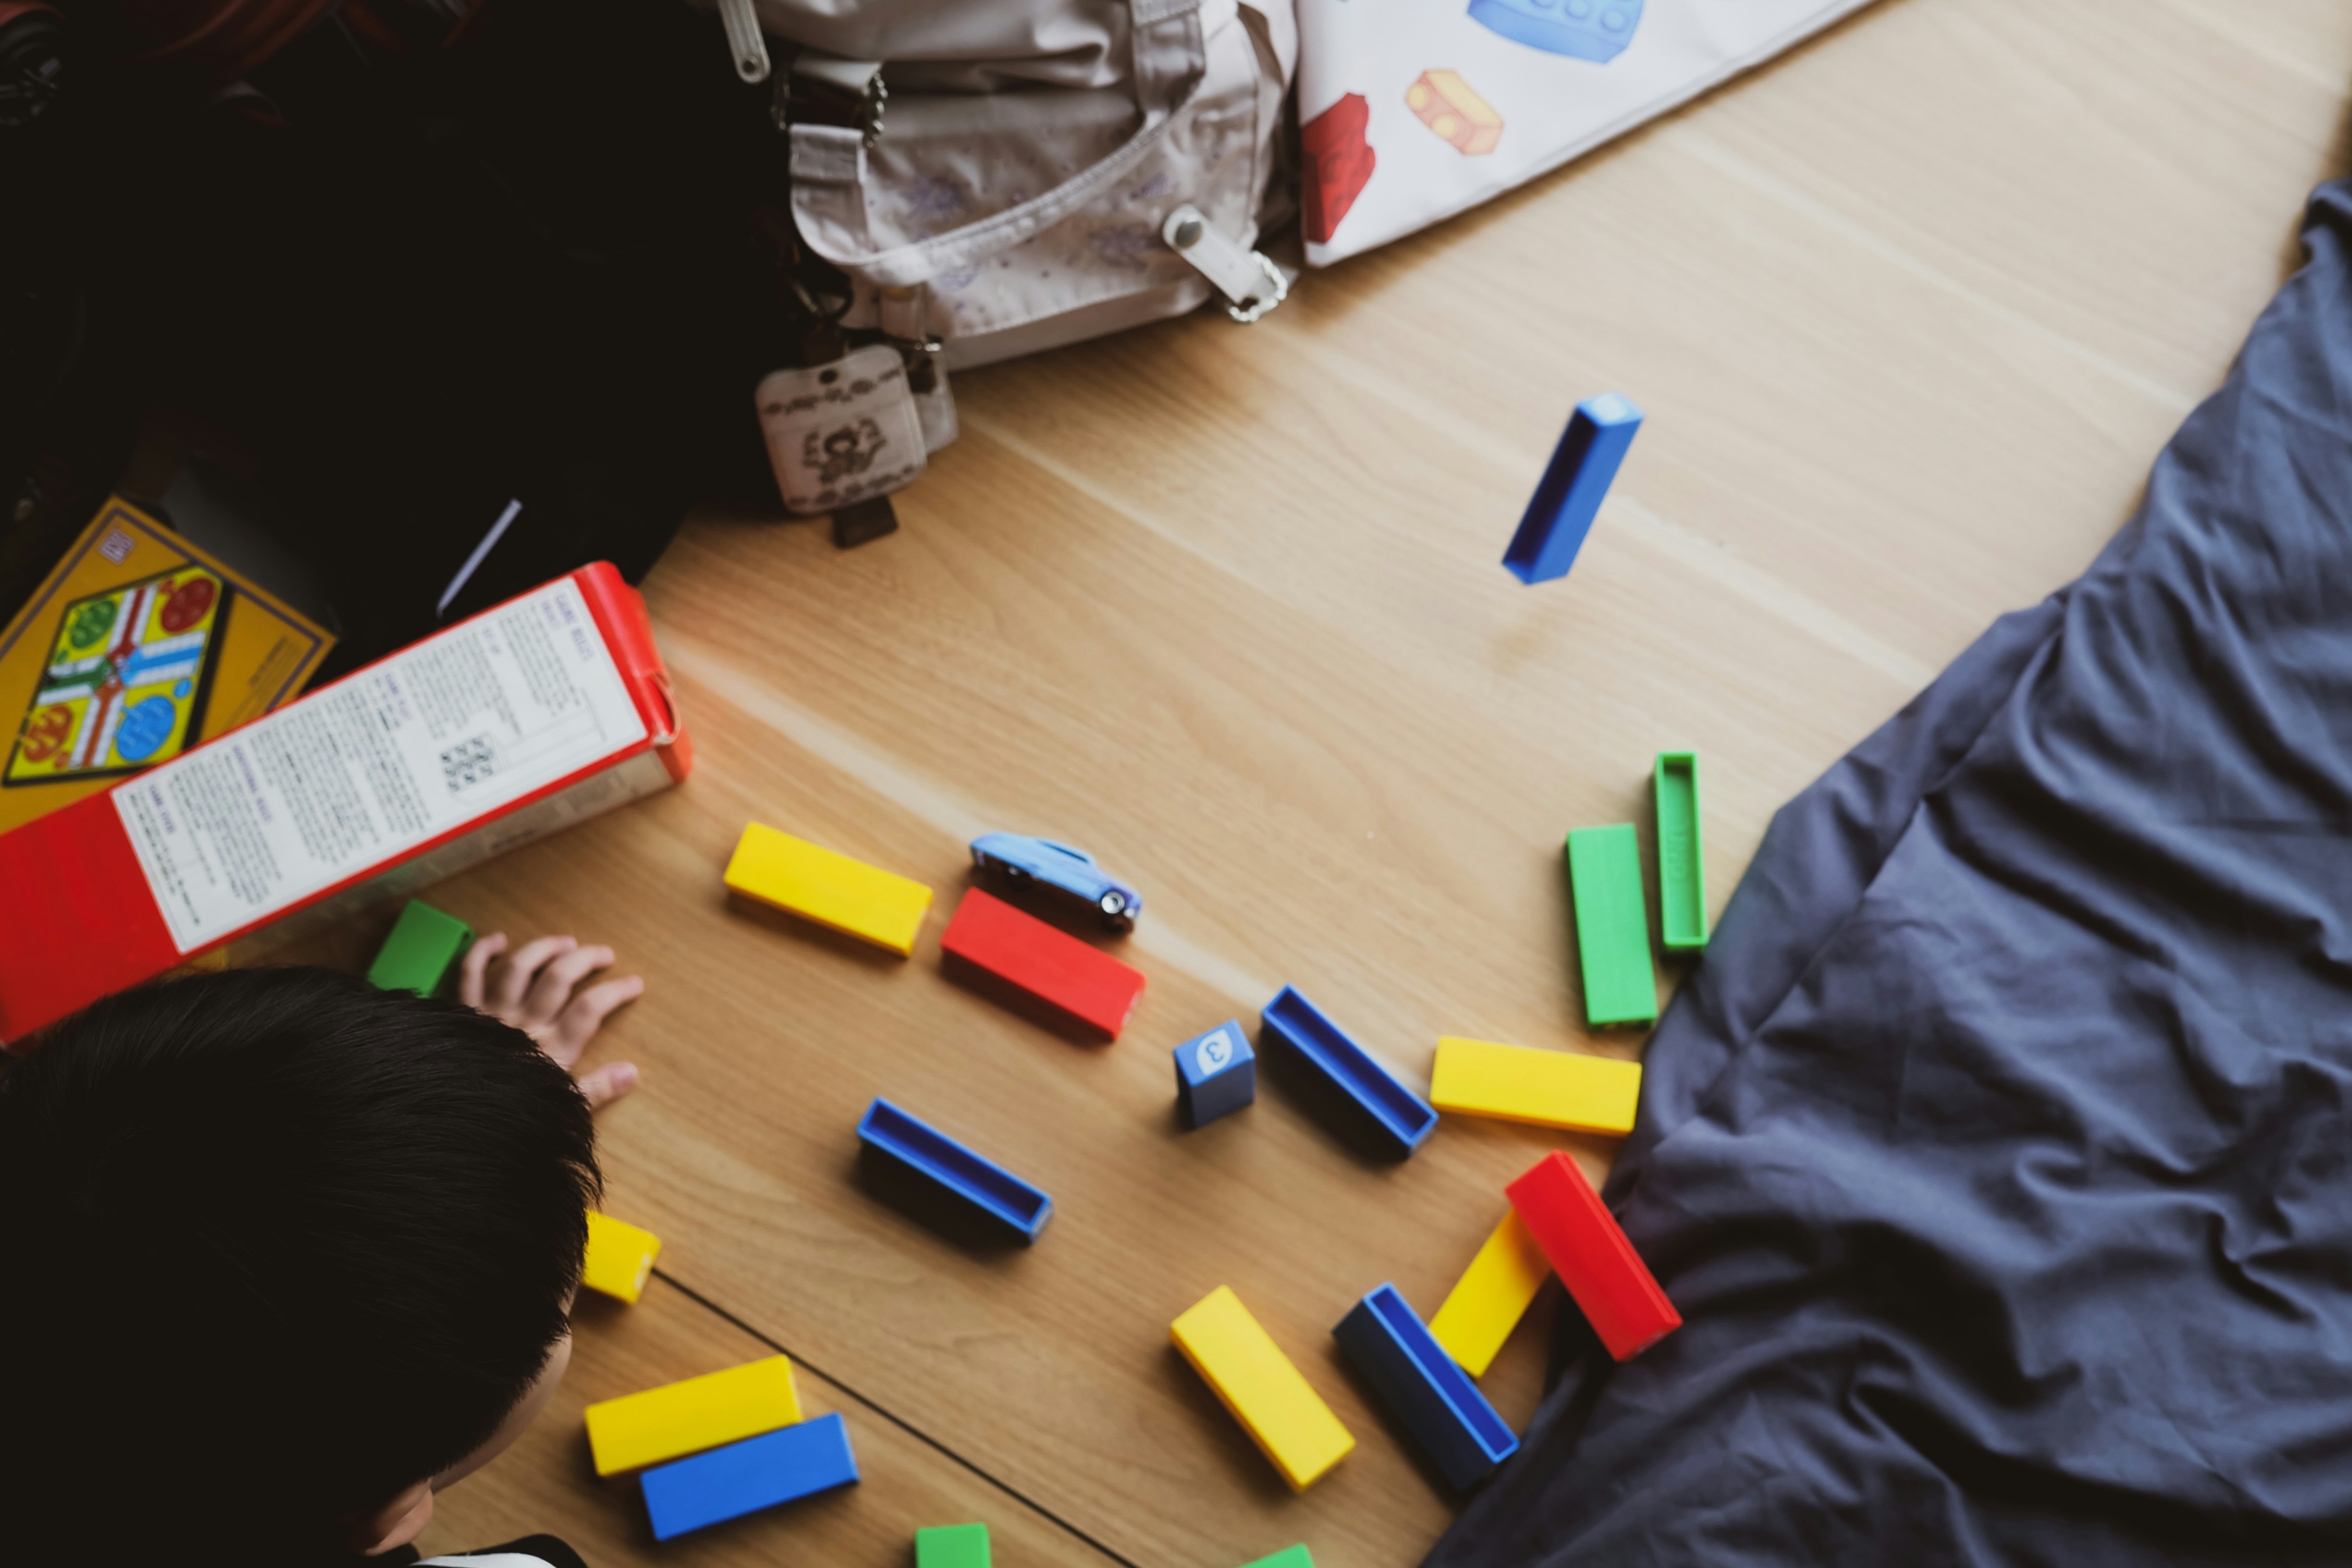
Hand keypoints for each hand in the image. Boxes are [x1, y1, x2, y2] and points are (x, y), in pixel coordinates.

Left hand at [458, 933, 642, 1108]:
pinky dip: (481, 952)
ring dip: (544, 949)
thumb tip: (631, 1073)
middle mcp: (525, 1024)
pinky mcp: (466, 1013)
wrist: (456, 1122)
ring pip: (520, 968)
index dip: (615, 991)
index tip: (634, 983)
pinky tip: (498, 940)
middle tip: (604, 954)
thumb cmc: (510, 1116)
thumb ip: (596, 1090)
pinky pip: (470, 974)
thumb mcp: (561, 1112)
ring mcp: (494, 1014)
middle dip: (585, 960)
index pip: (590, 1008)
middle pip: (559, 978)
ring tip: (565, 942)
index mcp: (552, 1047)